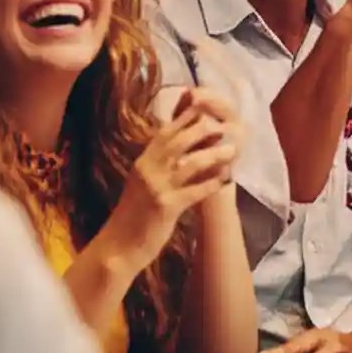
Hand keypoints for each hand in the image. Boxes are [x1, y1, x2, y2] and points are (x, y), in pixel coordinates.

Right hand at [99, 87, 240, 270]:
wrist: (118, 245)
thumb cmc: (134, 215)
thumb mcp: (142, 183)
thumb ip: (156, 164)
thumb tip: (176, 147)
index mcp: (143, 162)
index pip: (165, 132)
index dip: (185, 118)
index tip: (204, 107)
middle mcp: (147, 169)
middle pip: (178, 141)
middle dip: (202, 130)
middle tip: (224, 124)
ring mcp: (156, 188)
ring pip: (189, 163)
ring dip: (214, 155)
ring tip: (233, 150)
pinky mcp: (166, 207)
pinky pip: (194, 191)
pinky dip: (211, 183)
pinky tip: (226, 179)